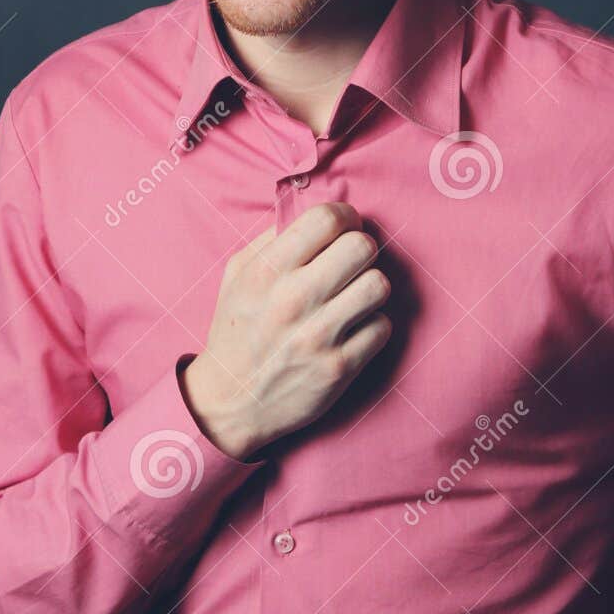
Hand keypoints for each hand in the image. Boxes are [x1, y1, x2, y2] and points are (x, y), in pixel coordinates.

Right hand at [181, 201, 392, 459]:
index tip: (343, 228)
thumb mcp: (237, 277)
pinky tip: (354, 328)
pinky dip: (373, 325)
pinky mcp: (339, 368)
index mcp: (266, 272)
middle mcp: (293, 300)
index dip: (344, 216)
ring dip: (370, 287)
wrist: (231, 403)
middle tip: (352, 263)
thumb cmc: (237, 333)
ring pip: (378, 285)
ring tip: (355, 295)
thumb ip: (271, 240)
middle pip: (362, 247)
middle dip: (361, 250)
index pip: (326, 219)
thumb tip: (312, 210)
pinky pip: (382, 327)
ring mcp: (318, 336)